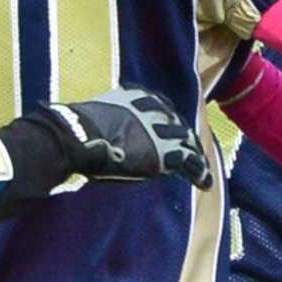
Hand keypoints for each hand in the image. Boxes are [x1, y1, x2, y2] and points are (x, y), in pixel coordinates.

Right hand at [41, 87, 212, 187]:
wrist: (79, 137)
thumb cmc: (76, 130)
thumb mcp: (98, 115)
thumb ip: (111, 119)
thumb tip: (100, 129)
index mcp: (136, 97)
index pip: (162, 107)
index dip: (169, 121)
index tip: (173, 129)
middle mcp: (154, 110)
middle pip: (178, 125)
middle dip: (186, 138)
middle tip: (193, 151)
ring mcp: (162, 130)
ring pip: (188, 142)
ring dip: (196, 156)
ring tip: (203, 170)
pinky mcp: (166, 152)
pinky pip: (190, 162)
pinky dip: (199, 173)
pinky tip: (204, 183)